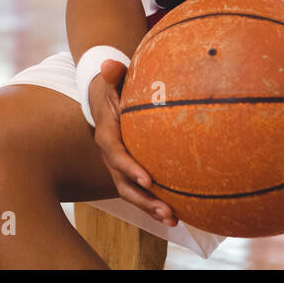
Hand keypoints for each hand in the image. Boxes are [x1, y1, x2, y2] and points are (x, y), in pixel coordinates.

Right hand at [89, 59, 178, 227]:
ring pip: (132, 192)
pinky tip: (178, 214)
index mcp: (107, 135)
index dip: (129, 168)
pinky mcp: (130, 172)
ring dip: (150, 207)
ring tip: (173, 219)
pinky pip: (141, 191)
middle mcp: (111, 156)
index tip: (147, 179)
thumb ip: (114, 74)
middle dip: (143, 199)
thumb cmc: (116, 88)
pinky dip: (155, 202)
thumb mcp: (114, 80)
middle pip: (123, 183)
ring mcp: (119, 167)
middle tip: (165, 210)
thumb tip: (108, 63)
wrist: (105, 103)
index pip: (116, 154)